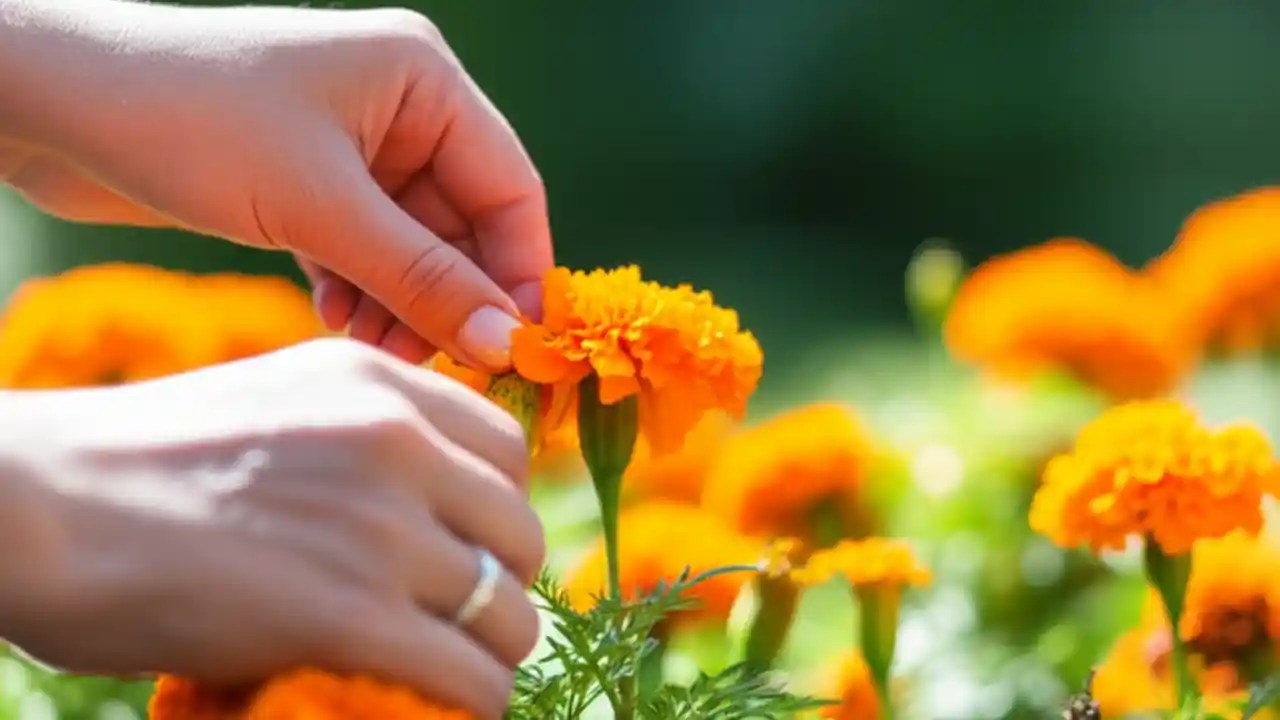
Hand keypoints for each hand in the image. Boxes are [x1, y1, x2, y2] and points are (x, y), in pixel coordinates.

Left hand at [0, 1, 551, 367]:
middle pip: (463, 224)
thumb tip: (505, 345)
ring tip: (367, 346)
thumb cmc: (188, 120)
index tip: (514, 351)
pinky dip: (358, 288)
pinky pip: (364, 247)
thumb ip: (420, 279)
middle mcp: (399, 107)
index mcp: (423, 79)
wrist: (51, 99)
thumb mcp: (317, 206)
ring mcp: (352, 144)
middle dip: (448, 297)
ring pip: (412, 245)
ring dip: (400, 303)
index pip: (510, 188)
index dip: (519, 273)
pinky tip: (333, 318)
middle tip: (431, 365)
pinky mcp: (308, 180)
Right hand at [0, 339, 543, 718]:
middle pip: (521, 532)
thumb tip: (427, 501)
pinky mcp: (353, 614)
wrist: (44, 506)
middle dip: (504, 584)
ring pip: (509, 611)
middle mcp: (396, 442)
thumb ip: (360, 434)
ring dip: (492, 652)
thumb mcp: (275, 403)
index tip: (477, 548)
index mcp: (378, 383)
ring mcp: (381, 528)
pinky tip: (449, 708)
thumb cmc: (141, 465)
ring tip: (456, 670)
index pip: (511, 448)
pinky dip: (473, 700)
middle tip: (464, 620)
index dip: (501, 509)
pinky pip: (468, 674)